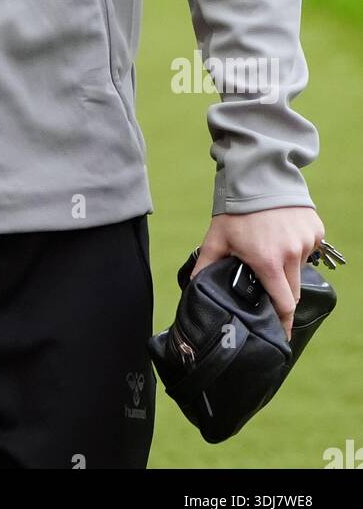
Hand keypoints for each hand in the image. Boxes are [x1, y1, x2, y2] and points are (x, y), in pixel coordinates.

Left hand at [190, 206, 325, 341]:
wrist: (259, 175)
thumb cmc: (236, 208)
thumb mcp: (217, 237)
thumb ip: (205, 265)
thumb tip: (193, 287)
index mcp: (268, 262)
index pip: (284, 305)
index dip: (282, 321)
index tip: (280, 333)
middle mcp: (291, 255)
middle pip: (294, 291)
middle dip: (282, 296)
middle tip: (269, 292)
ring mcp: (306, 242)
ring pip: (300, 269)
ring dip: (288, 268)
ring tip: (271, 252)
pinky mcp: (315, 230)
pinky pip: (309, 249)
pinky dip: (298, 248)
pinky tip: (283, 236)